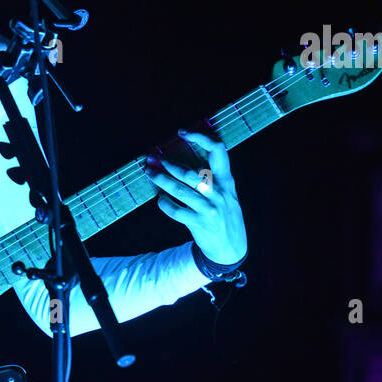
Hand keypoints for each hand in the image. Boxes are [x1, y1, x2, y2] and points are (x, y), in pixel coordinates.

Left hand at [143, 129, 246, 265]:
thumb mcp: (228, 194)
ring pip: (180, 190)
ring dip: (161, 181)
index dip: (201, 137)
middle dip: (168, 165)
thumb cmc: (225, 215)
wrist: (231, 249)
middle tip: (152, 158)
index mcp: (226, 181)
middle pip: (190, 172)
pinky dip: (165, 204)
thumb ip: (214, 177)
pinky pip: (176, 211)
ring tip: (150, 173)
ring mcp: (209, 209)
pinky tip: (160, 199)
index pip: (218, 151)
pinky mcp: (199, 224)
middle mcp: (219, 193)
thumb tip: (186, 159)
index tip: (183, 132)